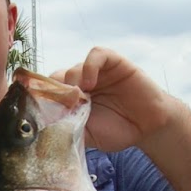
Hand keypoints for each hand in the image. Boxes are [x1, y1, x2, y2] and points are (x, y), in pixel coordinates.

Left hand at [51, 48, 173, 153]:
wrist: (148, 128)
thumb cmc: (117, 131)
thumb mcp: (87, 135)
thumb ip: (67, 128)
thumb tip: (44, 124)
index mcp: (72, 100)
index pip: (49, 91)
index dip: (44, 97)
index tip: (42, 109)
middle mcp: (82, 83)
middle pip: (58, 77)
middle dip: (56, 91)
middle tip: (64, 105)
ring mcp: (97, 72)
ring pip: (74, 67)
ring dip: (72, 80)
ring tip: (80, 98)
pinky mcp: (114, 63)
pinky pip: (96, 55)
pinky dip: (89, 66)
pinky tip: (90, 84)